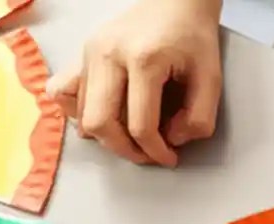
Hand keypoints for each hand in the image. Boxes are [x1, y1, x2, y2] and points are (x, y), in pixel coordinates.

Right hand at [46, 0, 222, 165]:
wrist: (174, 0)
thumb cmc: (193, 37)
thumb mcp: (211, 78)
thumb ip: (199, 117)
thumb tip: (171, 140)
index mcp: (143, 59)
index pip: (140, 125)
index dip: (156, 152)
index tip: (169, 157)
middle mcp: (108, 55)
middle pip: (100, 123)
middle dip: (125, 150)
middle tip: (147, 154)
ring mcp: (89, 53)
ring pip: (80, 114)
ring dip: (105, 136)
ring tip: (131, 136)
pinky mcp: (82, 54)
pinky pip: (63, 93)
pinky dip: (78, 113)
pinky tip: (104, 114)